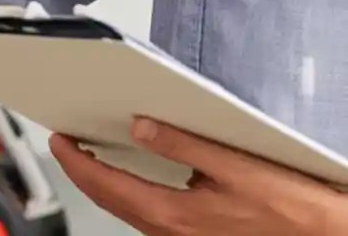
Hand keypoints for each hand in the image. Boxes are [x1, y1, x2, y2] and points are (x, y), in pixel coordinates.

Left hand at [50, 119, 347, 234]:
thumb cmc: (292, 211)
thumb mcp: (236, 166)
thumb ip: (184, 144)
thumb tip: (141, 127)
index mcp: (174, 213)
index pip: (105, 184)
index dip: (75, 161)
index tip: (58, 140)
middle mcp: (171, 231)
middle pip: (108, 200)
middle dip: (80, 172)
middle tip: (64, 144)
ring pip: (126, 211)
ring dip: (103, 185)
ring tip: (89, 157)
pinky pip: (146, 217)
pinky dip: (128, 196)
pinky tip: (132, 181)